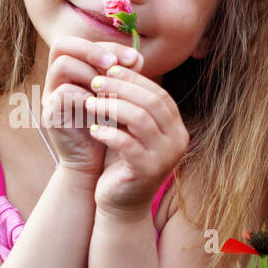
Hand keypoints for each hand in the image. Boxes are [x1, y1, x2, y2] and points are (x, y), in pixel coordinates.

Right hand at [41, 36, 143, 177]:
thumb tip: (138, 58)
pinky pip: (62, 93)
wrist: (96, 162)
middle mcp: (57, 79)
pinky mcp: (50, 114)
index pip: (82, 41)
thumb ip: (125, 77)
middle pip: (63, 44)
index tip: (134, 60)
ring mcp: (50, 95)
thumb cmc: (108, 126)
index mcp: (73, 69)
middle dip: (93, 51)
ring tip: (109, 89)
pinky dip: (85, 96)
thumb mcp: (119, 97)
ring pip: (62, 65)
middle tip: (114, 65)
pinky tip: (101, 106)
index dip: (108, 45)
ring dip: (90, 73)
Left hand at [85, 59, 189, 218]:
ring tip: (90, 103)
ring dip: (112, 107)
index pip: (158, 93)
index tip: (108, 70)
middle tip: (96, 82)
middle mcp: (177, 141)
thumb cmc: (122, 161)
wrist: (121, 203)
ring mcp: (165, 157)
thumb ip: (130, 103)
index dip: (133, 79)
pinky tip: (93, 129)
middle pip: (151, 102)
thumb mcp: (130, 128)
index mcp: (176, 127)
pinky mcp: (147, 171)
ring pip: (140, 119)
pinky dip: (108, 133)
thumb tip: (118, 64)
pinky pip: (127, 144)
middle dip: (121, 88)